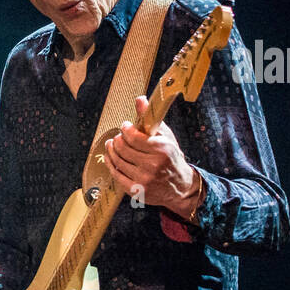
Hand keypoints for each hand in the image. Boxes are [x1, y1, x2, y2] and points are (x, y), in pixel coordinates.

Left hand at [103, 96, 199, 216]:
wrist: (179, 187)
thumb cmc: (171, 158)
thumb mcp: (165, 136)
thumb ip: (151, 118)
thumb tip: (139, 99)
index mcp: (161, 149)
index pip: (133, 137)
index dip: (125, 129)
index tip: (125, 126)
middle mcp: (153, 165)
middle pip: (123, 148)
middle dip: (117, 140)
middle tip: (117, 137)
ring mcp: (143, 179)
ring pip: (117, 160)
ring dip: (111, 150)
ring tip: (111, 145)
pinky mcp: (136, 190)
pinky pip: (116, 174)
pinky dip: (110, 164)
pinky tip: (110, 157)